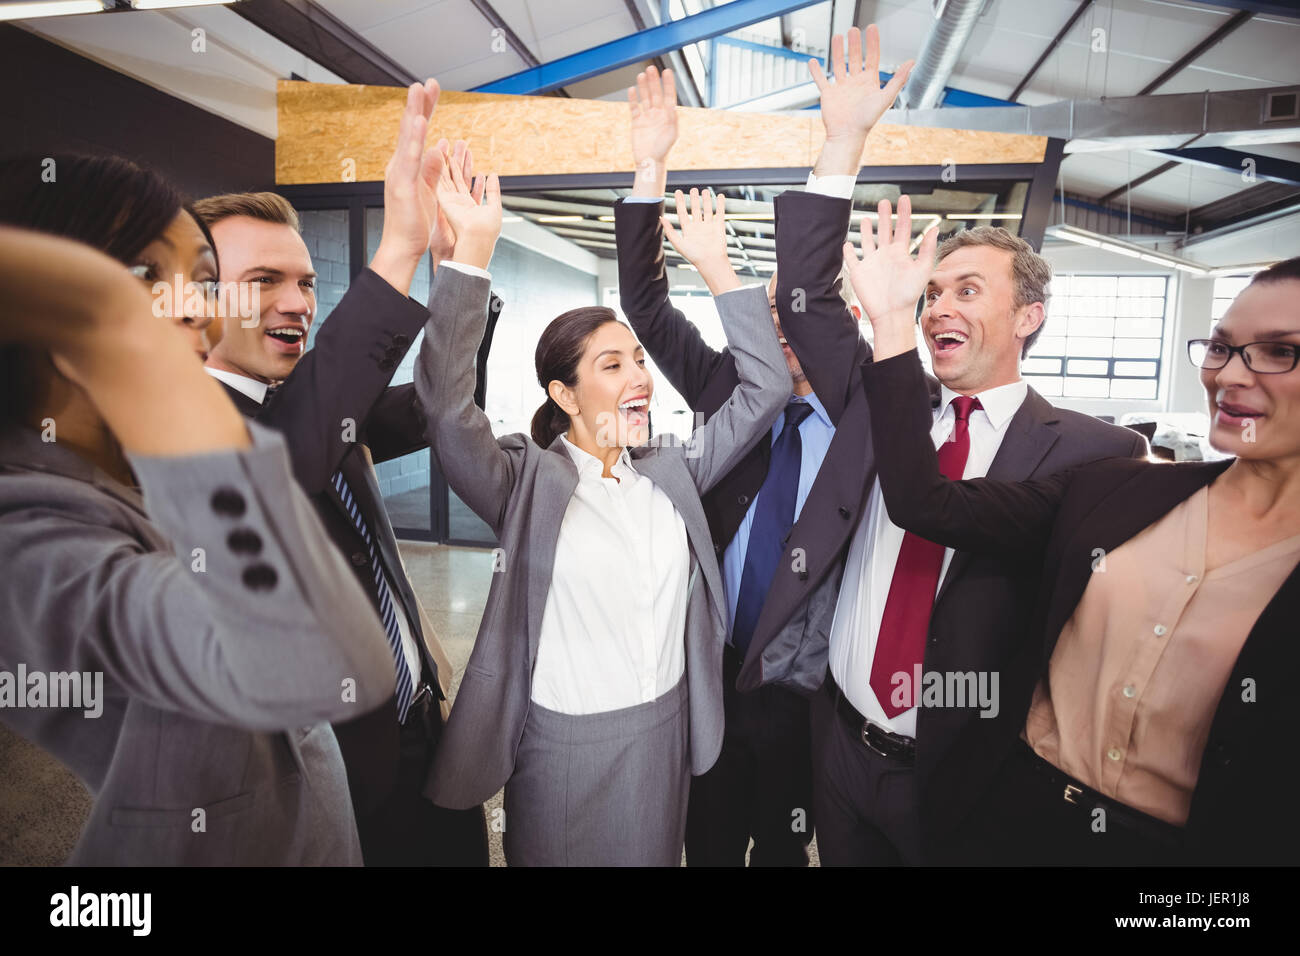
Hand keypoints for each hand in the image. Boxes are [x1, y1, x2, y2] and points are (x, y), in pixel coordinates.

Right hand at [371, 79, 442, 294]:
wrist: (402, 247)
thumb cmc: (414, 224)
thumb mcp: (430, 192)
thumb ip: (433, 170)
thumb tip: (439, 149)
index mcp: (407, 167)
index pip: (418, 134)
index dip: (425, 111)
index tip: (432, 91)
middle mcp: (399, 166)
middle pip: (410, 129)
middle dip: (419, 104)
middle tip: (427, 82)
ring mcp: (399, 174)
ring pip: (407, 138)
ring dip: (414, 112)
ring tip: (419, 89)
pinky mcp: (402, 185)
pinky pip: (409, 158)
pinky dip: (414, 139)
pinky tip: (420, 122)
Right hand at [436, 146, 500, 270]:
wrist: (477, 239)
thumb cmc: (487, 230)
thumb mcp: (495, 207)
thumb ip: (493, 191)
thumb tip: (493, 175)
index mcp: (468, 204)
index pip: (465, 181)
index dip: (465, 166)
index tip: (465, 152)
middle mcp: (456, 202)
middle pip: (454, 176)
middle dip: (456, 159)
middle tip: (456, 143)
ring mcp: (448, 201)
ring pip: (445, 176)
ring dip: (446, 161)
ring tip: (445, 145)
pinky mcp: (443, 200)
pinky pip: (439, 181)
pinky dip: (438, 168)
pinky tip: (437, 156)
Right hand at [628, 65, 676, 197]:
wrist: (649, 162)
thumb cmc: (663, 151)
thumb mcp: (672, 135)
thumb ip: (673, 120)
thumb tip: (674, 107)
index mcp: (668, 116)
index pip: (668, 96)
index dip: (668, 83)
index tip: (667, 71)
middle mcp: (658, 115)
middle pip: (656, 94)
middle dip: (654, 81)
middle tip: (651, 68)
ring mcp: (647, 118)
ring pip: (645, 98)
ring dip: (643, 87)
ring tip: (641, 75)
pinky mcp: (636, 123)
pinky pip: (634, 108)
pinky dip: (633, 99)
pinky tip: (632, 90)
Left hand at [662, 189, 737, 294]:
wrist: (710, 262)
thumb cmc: (694, 256)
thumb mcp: (678, 243)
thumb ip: (670, 230)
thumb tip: (661, 218)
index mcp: (687, 230)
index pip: (682, 212)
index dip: (680, 202)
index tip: (678, 192)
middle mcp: (698, 227)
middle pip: (695, 209)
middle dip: (693, 199)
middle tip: (693, 189)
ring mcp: (709, 226)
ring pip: (707, 210)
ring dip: (706, 200)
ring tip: (705, 191)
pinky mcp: (719, 226)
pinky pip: (720, 213)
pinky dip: (720, 204)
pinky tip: (720, 196)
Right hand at [810, 25, 912, 176]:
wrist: (848, 135)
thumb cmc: (867, 120)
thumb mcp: (886, 98)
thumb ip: (898, 79)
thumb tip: (911, 62)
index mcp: (869, 82)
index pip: (872, 57)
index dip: (873, 42)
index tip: (871, 28)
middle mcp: (856, 83)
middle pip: (855, 58)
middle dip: (855, 43)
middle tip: (853, 30)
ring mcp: (841, 88)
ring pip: (839, 65)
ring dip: (838, 51)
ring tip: (837, 37)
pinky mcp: (828, 94)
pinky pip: (821, 80)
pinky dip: (816, 71)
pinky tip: (813, 62)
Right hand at [841, 195, 937, 358]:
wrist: (892, 314)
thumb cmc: (909, 295)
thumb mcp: (922, 269)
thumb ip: (928, 248)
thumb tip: (936, 228)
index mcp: (901, 253)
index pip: (903, 228)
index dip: (903, 213)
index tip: (904, 198)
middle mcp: (886, 255)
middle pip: (885, 230)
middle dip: (884, 216)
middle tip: (884, 202)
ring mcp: (872, 263)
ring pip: (868, 242)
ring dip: (866, 230)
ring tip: (865, 219)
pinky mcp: (859, 272)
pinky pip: (852, 259)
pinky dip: (848, 251)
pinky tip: (847, 244)